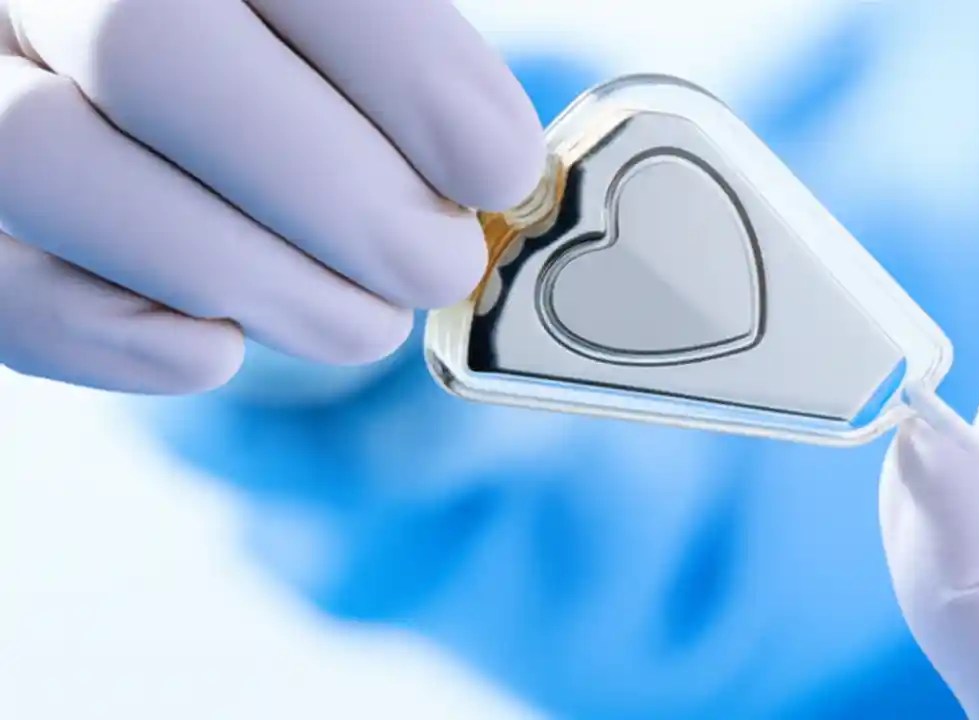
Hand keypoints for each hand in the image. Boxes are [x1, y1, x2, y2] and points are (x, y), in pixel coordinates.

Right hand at [0, 0, 543, 392]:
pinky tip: (214, 352)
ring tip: (362, 325)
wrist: (132, 62)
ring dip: (238, 271)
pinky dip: (99, 330)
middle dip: (335, 192)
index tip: (498, 168)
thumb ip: (393, 54)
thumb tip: (491, 162)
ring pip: (51, 158)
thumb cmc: (269, 48)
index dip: (406, 70)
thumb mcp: (331, 17)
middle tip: (438, 266)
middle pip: (157, 51)